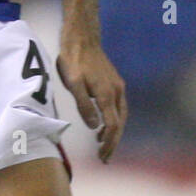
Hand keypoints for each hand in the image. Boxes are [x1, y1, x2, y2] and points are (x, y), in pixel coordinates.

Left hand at [56, 32, 126, 162]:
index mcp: (106, 94)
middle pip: (120, 123)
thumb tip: (95, 127)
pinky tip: (105, 122)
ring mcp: (117, 86)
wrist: (82, 38)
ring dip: (114, 132)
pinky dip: (114, 119)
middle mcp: (116, 92)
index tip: (102, 156)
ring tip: (104, 143)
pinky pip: (118, 106)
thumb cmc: (74, 61)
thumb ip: (84, 106)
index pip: (113, 126)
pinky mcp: (115, 82)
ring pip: (121, 115)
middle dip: (113, 142)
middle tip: (104, 157)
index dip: (109, 143)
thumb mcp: (73, 84)